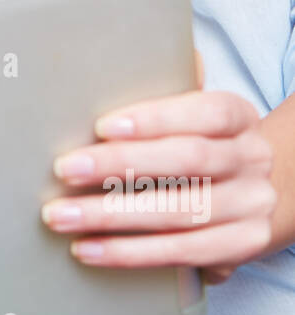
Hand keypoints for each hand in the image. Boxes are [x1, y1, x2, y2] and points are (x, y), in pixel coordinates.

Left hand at [41, 52, 276, 282]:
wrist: (251, 198)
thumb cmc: (201, 149)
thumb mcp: (192, 119)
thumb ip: (163, 95)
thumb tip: (115, 62)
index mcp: (239, 117)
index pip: (204, 113)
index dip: (154, 118)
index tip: (102, 125)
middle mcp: (252, 159)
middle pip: (187, 161)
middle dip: (119, 164)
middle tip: (65, 169)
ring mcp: (252, 206)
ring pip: (178, 212)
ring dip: (111, 215)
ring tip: (62, 215)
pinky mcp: (241, 248)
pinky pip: (179, 252)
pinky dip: (127, 252)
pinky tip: (88, 249)